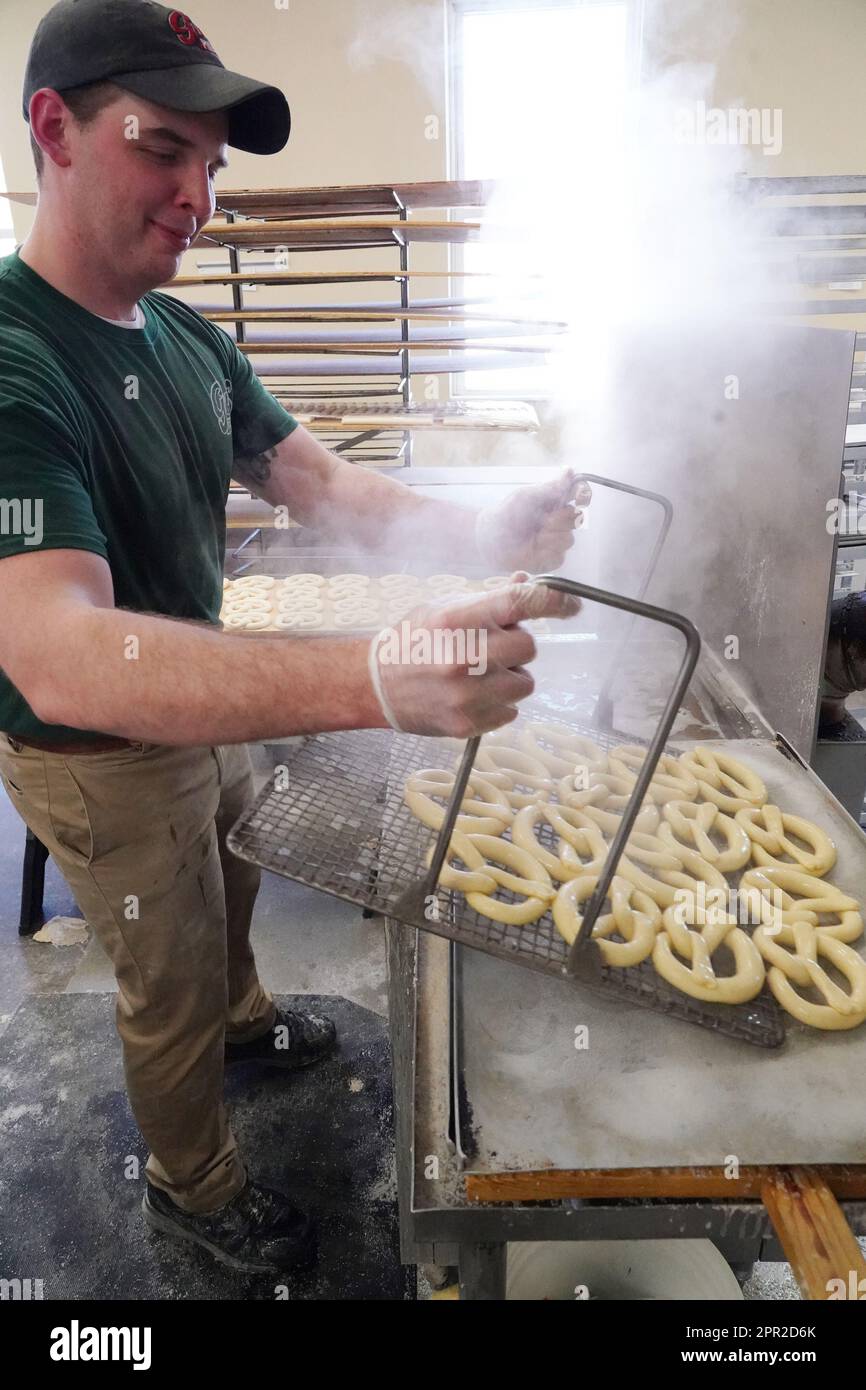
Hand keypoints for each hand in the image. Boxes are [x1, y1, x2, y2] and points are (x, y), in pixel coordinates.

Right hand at [368, 576, 580, 736]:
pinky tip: (471, 695)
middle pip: (528, 646)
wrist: (376, 685)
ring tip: (478, 673)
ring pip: (525, 682)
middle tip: (490, 646)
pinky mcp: (468, 723)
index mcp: (455, 621)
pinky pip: (511, 711)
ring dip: (510, 676)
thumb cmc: (413, 640)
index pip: (518, 602)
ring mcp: (466, 695)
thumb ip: (488, 599)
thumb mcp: (443, 608)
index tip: (571, 605)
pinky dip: (499, 703)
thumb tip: (528, 583)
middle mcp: (463, 659)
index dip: (552, 601)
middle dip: (516, 645)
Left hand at [475, 469, 590, 573]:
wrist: (491, 539)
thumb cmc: (507, 514)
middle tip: (542, 520)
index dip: (582, 495)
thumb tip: (570, 471)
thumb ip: (551, 487)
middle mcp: (559, 521)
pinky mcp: (551, 559)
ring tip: (533, 537)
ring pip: (569, 539)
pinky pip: (560, 557)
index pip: (579, 495)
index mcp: (555, 502)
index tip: (579, 497)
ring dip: (550, 538)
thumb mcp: (528, 497)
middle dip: (559, 519)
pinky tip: (534, 549)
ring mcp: (556, 541)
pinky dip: (546, 553)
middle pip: (577, 518)